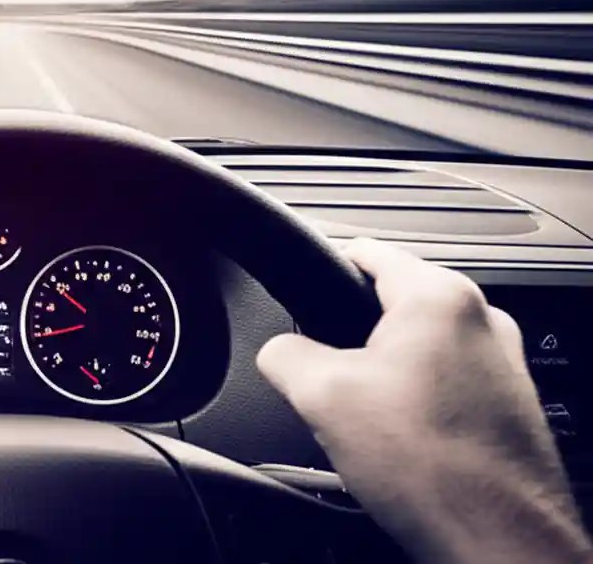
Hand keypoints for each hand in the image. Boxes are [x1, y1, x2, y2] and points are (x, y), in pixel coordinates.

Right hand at [257, 238, 589, 563]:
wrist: (498, 540)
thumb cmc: (431, 467)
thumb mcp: (321, 397)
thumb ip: (284, 355)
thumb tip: (278, 352)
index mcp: (439, 296)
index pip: (367, 251)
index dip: (323, 264)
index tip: (303, 282)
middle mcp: (483, 319)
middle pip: (391, 305)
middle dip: (351, 337)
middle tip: (329, 380)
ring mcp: (503, 363)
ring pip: (418, 349)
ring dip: (385, 375)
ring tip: (368, 422)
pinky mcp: (509, 405)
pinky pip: (445, 385)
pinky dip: (416, 404)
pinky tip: (402, 444)